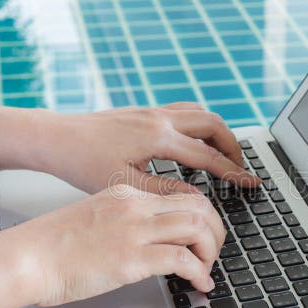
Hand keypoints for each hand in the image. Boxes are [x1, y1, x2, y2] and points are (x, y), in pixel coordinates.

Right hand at [10, 187, 224, 306]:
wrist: (25, 258)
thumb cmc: (50, 246)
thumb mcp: (94, 219)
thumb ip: (123, 223)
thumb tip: (150, 242)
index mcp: (125, 194)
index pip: (181, 195)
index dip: (203, 215)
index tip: (207, 233)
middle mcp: (134, 207)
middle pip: (198, 206)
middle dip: (217, 230)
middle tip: (216, 250)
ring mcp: (134, 231)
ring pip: (197, 228)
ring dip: (212, 250)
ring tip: (208, 268)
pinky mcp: (130, 259)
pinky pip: (183, 260)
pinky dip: (199, 272)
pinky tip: (199, 284)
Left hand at [31, 102, 260, 193]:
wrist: (55, 137)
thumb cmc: (82, 162)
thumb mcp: (125, 185)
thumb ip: (165, 190)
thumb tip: (197, 197)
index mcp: (158, 137)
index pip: (208, 157)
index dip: (233, 172)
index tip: (251, 183)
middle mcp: (160, 118)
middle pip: (214, 125)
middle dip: (233, 147)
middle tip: (240, 168)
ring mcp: (152, 110)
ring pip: (201, 113)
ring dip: (218, 132)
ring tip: (224, 155)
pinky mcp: (144, 110)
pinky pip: (185, 110)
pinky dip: (200, 124)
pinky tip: (195, 139)